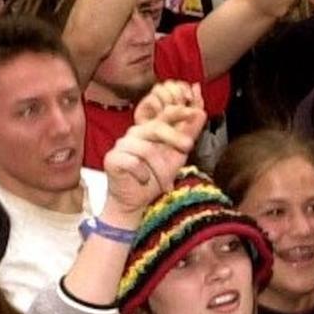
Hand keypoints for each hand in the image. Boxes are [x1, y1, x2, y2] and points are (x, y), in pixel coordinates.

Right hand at [101, 80, 206, 217]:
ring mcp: (122, 145)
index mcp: (150, 129)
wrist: (135, 202)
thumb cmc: (155, 177)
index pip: (163, 114)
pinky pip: (131, 162)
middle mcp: (135, 133)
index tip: (193, 112)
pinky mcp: (112, 159)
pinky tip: (144, 179)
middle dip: (174, 137)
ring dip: (159, 168)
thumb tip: (201, 113)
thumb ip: (188, 135)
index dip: (178, 111)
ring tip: (166, 183)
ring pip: (145, 149)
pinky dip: (142, 173)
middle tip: (189, 146)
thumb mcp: (177, 157)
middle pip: (155, 127)